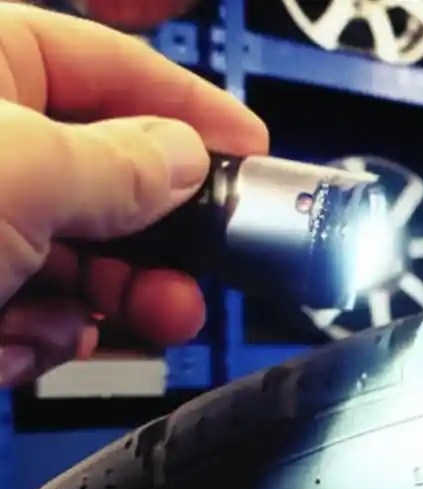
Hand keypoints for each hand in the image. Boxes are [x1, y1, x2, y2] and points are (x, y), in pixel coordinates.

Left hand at [0, 3, 267, 384]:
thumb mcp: (24, 172)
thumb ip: (125, 163)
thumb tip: (188, 157)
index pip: (107, 66)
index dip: (192, 109)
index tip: (254, 148)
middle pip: (106, 176)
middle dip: (164, 236)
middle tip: (214, 263)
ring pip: (79, 256)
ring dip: (118, 300)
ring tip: (149, 318)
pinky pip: (32, 312)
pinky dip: (40, 339)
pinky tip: (16, 343)